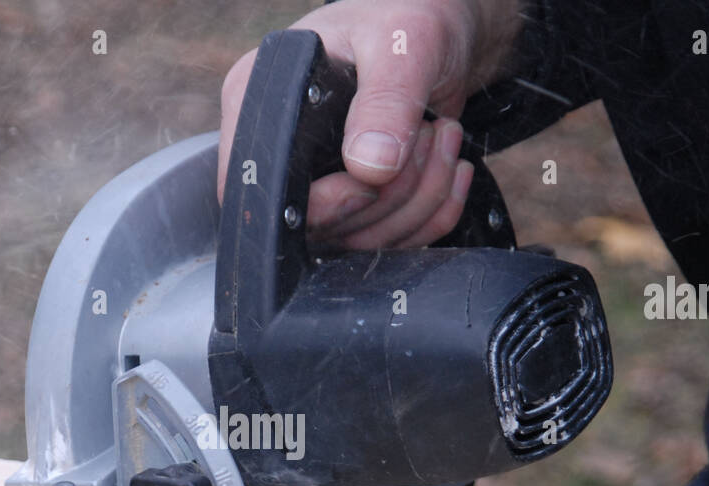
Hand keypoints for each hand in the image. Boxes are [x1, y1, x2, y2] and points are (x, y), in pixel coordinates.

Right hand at [217, 0, 521, 249]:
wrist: (438, 35)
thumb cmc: (405, 19)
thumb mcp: (401, 44)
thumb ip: (385, 101)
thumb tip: (369, 168)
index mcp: (260, 101)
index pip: (258, 189)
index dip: (318, 205)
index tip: (371, 180)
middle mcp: (280, 151)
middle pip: (320, 225)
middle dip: (392, 193)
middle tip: (427, 132)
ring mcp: (317, 184)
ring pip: (361, 240)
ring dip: (422, 198)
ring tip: (442, 135)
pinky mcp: (354, 206)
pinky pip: (392, 242)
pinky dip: (434, 212)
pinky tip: (450, 164)